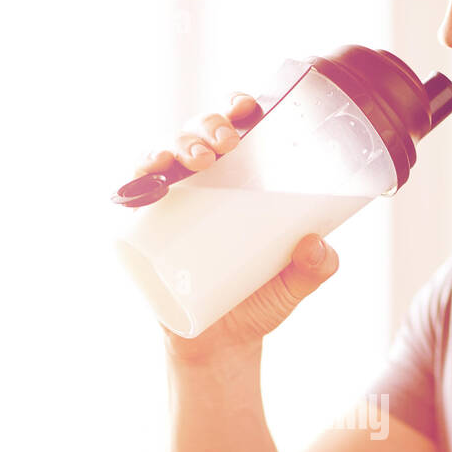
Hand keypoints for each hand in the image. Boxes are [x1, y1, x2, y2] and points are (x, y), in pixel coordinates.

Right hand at [133, 94, 340, 363]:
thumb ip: (315, 268)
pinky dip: (138, 177)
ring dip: (177, 144)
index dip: (238, 107)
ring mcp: (173, 204)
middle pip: (198, 132)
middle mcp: (203, 185)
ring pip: (166, 154)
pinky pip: (135, 193)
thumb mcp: (295, 285)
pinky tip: (150, 173)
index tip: (249, 108)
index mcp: (241, 181)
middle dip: (208, 124)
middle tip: (227, 144)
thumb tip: (316, 244)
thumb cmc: (259, 302)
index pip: (236, 128)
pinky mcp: (147, 230)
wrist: (221, 344)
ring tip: (198, 161)